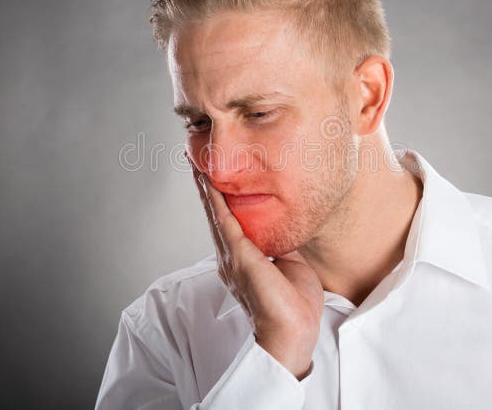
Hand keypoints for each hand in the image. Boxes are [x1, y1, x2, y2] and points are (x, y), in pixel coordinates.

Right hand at [189, 157, 323, 379]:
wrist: (293, 329)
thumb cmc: (294, 303)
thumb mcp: (291, 264)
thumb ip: (280, 244)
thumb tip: (282, 227)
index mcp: (242, 261)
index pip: (228, 223)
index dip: (220, 200)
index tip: (214, 178)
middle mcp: (230, 258)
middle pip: (215, 215)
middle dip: (206, 188)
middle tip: (198, 162)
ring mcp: (231, 257)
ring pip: (215, 215)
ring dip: (206, 189)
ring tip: (197, 166)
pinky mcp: (238, 256)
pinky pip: (224, 221)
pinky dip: (215, 200)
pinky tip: (209, 183)